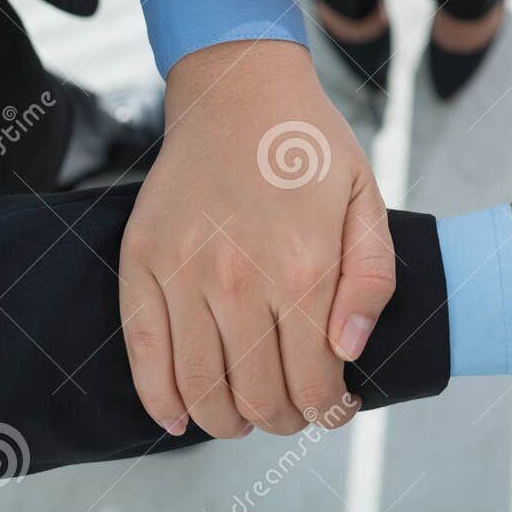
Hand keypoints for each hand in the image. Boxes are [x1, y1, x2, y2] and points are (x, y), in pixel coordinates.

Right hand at [118, 41, 393, 438]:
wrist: (237, 89)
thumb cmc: (307, 148)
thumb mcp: (366, 202)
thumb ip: (371, 280)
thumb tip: (349, 352)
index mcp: (303, 267)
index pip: (313, 382)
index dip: (328, 410)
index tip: (334, 408)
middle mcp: (240, 278)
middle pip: (258, 396)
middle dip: (284, 418)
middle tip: (295, 410)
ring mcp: (183, 271)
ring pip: (200, 388)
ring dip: (228, 421)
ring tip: (248, 414)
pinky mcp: (141, 261)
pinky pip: (142, 354)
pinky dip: (160, 400)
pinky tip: (182, 416)